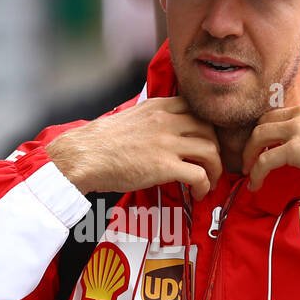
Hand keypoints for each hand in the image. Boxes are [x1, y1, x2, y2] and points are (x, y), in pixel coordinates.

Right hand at [45, 96, 222, 199]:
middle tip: (211, 164)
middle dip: (216, 149)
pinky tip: (198, 193)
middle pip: (209, 129)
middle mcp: (166, 120)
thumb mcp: (129, 117)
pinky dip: (205, 186)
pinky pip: (199, 175)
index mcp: (158, 107)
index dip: (207, 127)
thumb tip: (160, 134)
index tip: (206, 141)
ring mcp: (167, 142)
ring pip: (210, 151)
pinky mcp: (165, 166)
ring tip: (209, 182)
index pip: (196, 108)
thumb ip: (150, 120)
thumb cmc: (99, 143)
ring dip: (215, 169)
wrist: (83, 156)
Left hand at [241, 92, 299, 191]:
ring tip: (248, 168)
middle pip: (267, 118)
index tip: (277, 138)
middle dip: (257, 135)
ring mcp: (296, 128)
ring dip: (250, 152)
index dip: (280, 124)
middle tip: (254, 151)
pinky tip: (255, 184)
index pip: (291, 110)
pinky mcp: (294, 148)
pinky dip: (256, 172)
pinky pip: (265, 160)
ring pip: (259, 135)